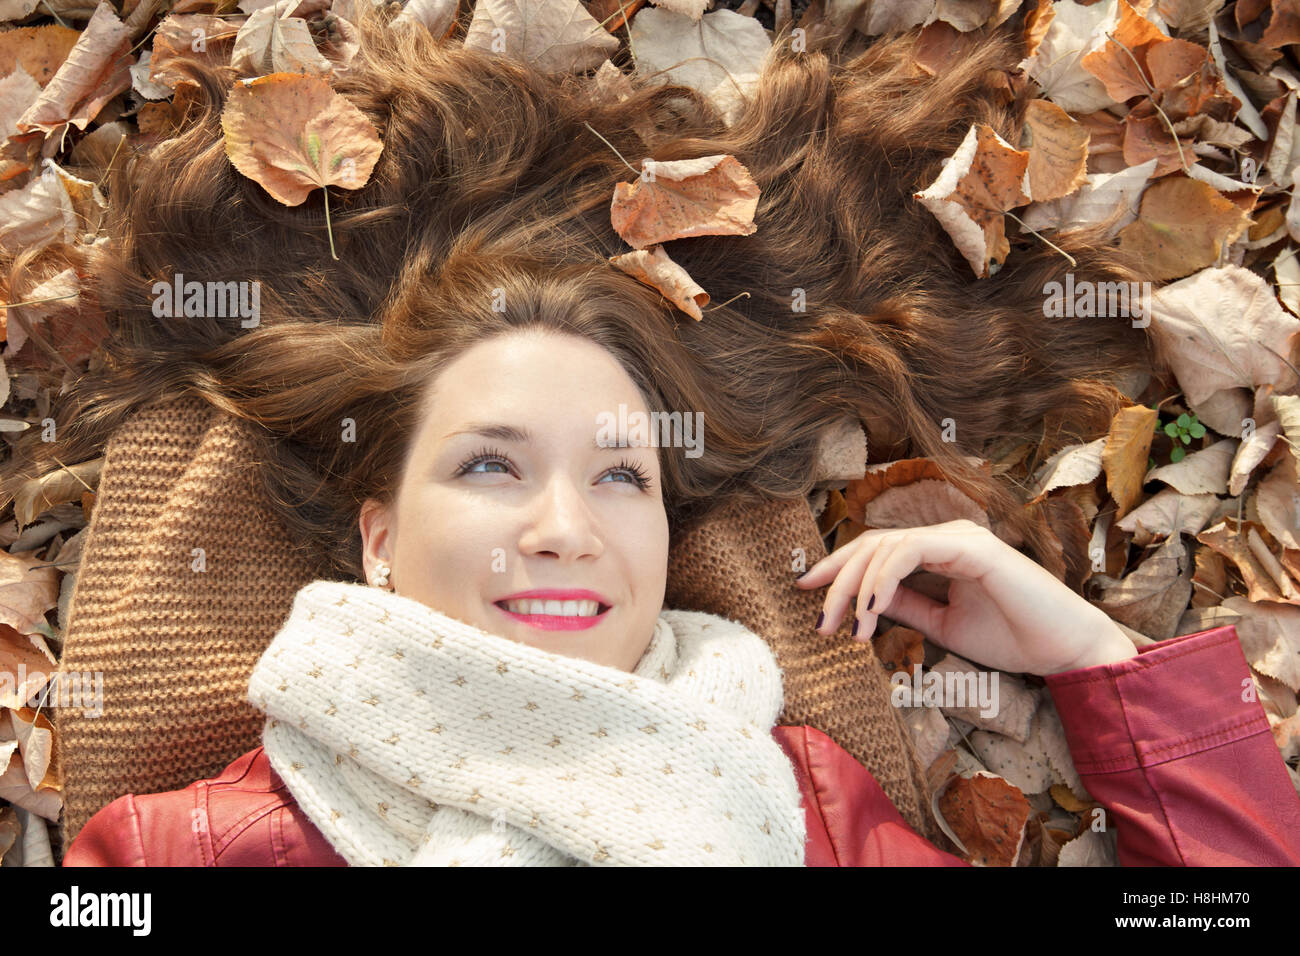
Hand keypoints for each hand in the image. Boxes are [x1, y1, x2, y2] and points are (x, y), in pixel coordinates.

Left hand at [795, 519, 1137, 675]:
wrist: (1063, 650)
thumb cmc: (1012, 638)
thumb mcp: (942, 624)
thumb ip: (906, 606)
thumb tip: (863, 600)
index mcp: (938, 551)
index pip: (874, 550)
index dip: (836, 570)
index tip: (805, 594)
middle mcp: (945, 536)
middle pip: (870, 545)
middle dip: (835, 582)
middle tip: (817, 622)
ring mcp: (958, 537)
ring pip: (884, 547)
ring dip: (857, 589)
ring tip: (848, 630)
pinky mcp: (970, 547)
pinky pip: (910, 551)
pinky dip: (884, 580)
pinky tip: (872, 612)